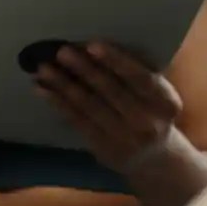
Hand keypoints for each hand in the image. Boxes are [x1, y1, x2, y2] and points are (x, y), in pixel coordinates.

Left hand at [34, 42, 182, 174]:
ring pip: (89, 106)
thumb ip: (139, 74)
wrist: (155, 160)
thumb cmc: (153, 112)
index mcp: (165, 102)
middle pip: (111, 91)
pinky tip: (42, 89)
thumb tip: (96, 45)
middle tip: (61, 51)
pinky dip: (58, 103)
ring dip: (63, 85)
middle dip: (84, 69)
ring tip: (44, 68)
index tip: (93, 45)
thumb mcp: (158, 95)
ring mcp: (123, 138)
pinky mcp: (102, 147)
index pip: (140, 78)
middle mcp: (147, 121)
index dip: (116, 61)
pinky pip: (76, 121)